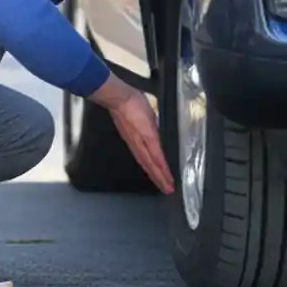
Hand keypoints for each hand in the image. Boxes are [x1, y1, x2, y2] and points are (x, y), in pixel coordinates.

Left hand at [87, 74, 174, 194]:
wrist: (119, 97)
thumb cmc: (128, 101)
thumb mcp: (142, 115)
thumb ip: (148, 124)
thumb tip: (154, 126)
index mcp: (135, 138)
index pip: (145, 157)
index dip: (152, 168)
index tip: (159, 178)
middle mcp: (136, 143)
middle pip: (148, 164)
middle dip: (158, 178)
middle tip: (167, 190)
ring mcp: (141, 141)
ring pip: (151, 163)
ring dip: (160, 176)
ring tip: (168, 187)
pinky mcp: (146, 136)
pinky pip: (155, 154)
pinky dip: (161, 166)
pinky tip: (166, 173)